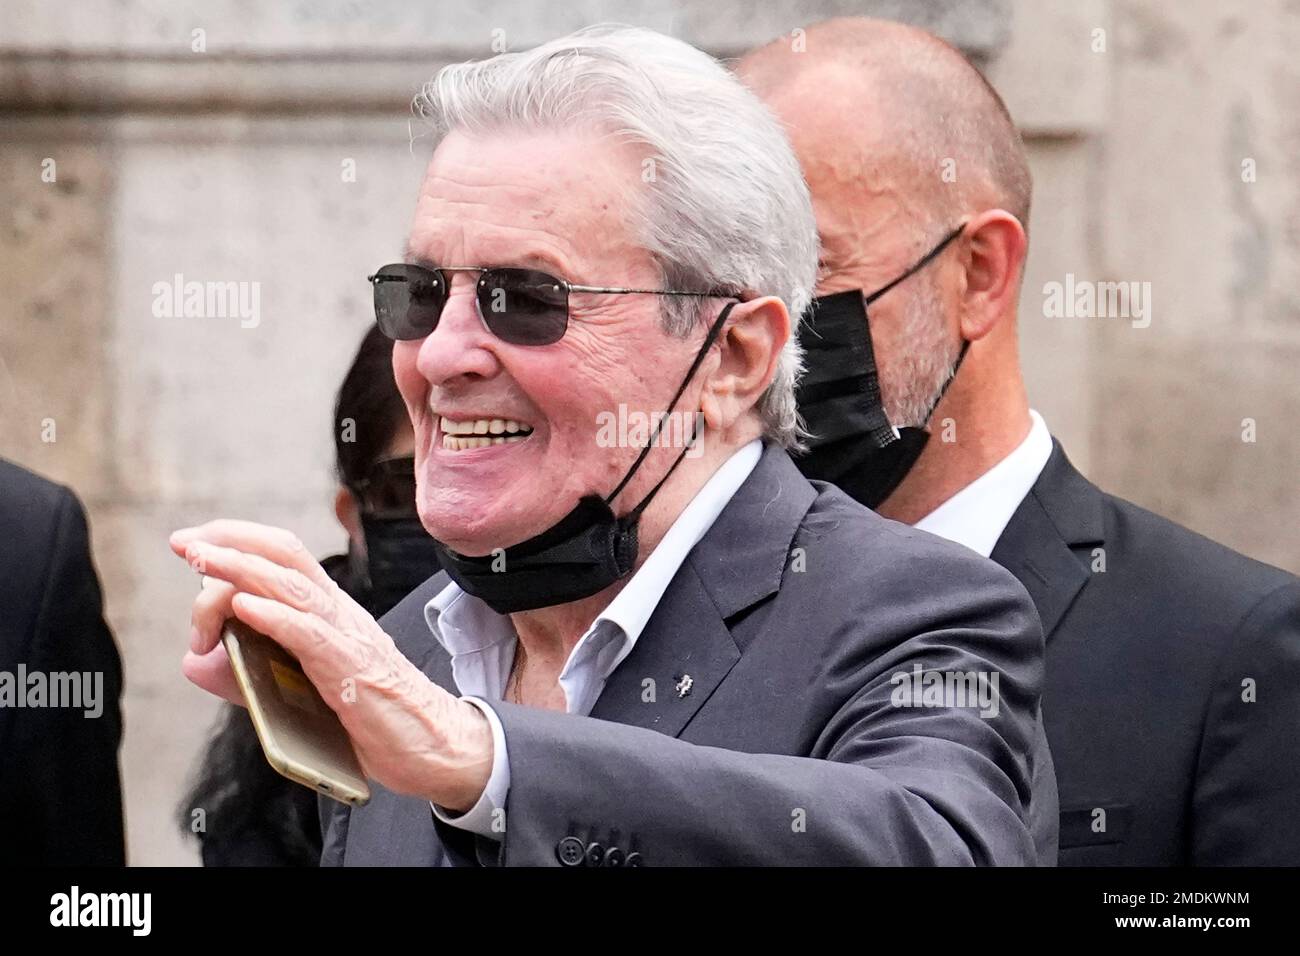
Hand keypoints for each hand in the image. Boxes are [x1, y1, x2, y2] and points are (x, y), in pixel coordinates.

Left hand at [170, 519, 490, 809]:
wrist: (431, 744)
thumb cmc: (370, 719)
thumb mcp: (294, 691)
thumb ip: (244, 676)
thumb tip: (191, 661)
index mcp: (327, 611)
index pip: (283, 556)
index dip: (236, 541)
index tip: (192, 544)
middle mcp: (338, 613)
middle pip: (286, 554)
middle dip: (230, 542)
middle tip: (184, 544)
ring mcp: (348, 636)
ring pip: (293, 585)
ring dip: (241, 569)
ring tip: (200, 562)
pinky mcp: (353, 669)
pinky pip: (310, 635)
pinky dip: (274, 617)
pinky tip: (243, 608)